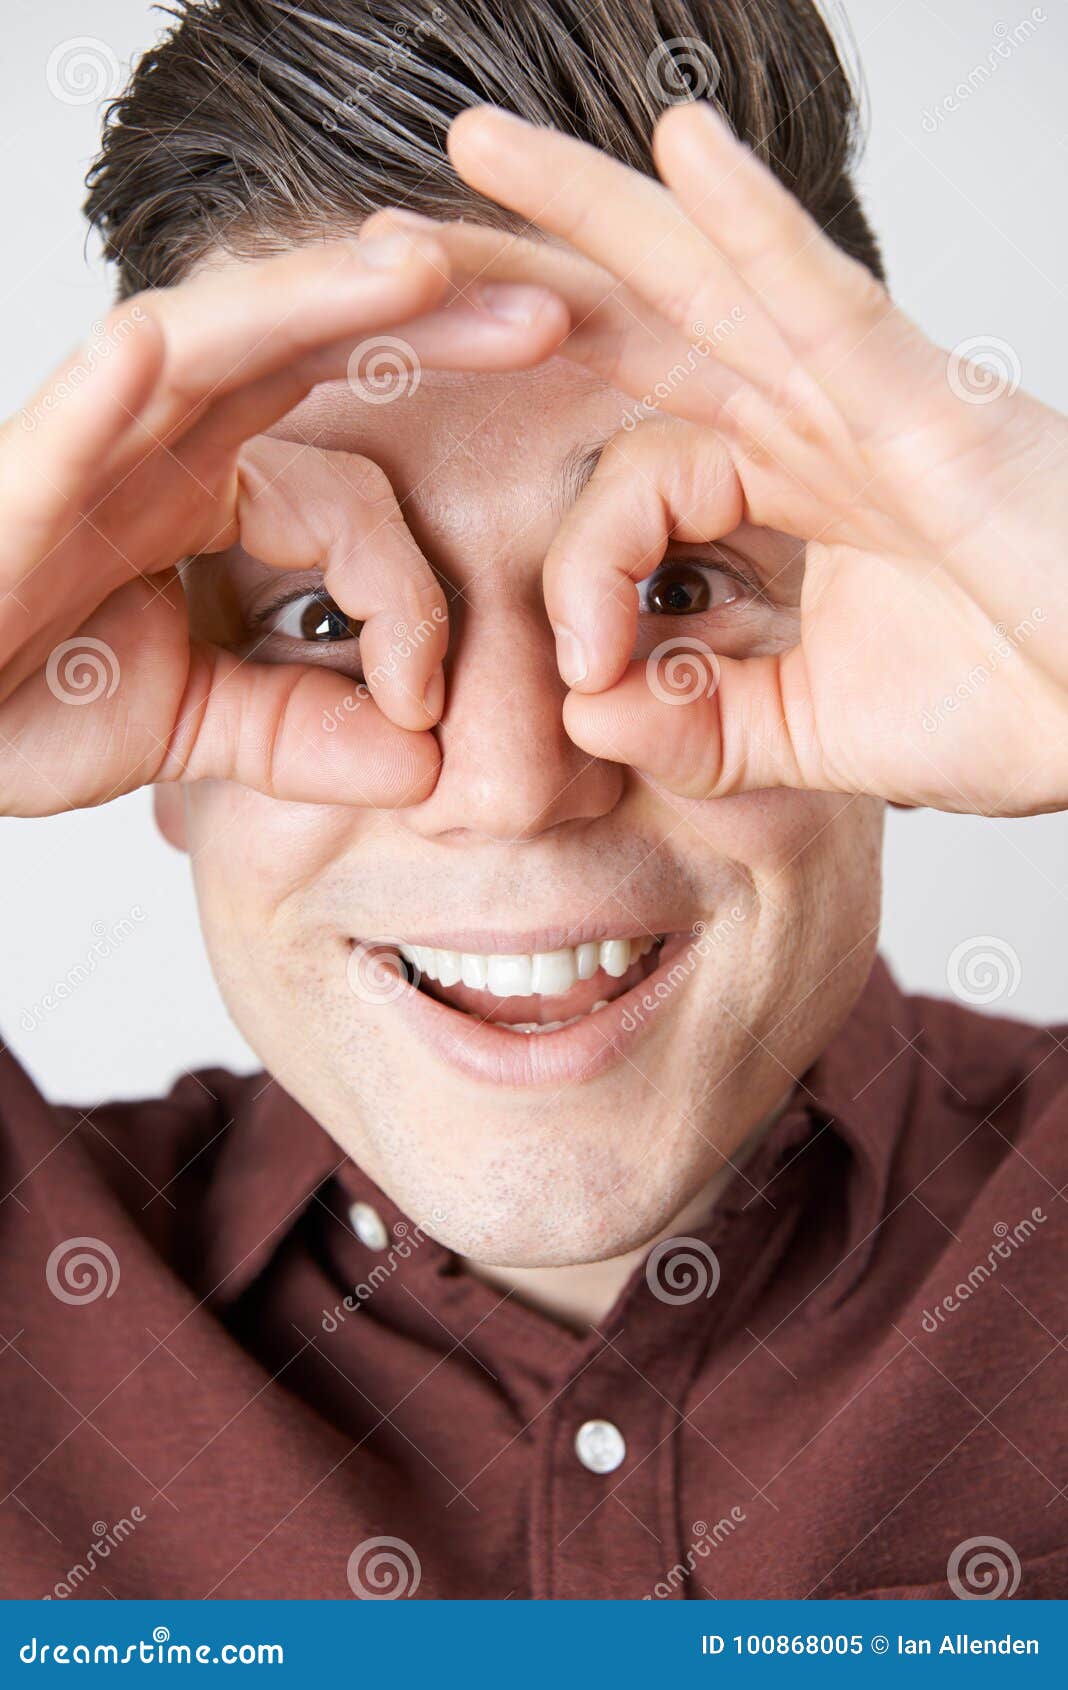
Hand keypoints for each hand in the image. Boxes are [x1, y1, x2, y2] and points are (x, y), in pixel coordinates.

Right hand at [0, 235, 567, 815]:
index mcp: (201, 494)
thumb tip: (424, 767)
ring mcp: (84, 449)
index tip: (423, 696)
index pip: (347, 497)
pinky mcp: (13, 489)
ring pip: (209, 348)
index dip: (406, 589)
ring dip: (312, 300)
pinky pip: (64, 422)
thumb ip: (305, 736)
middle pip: (305, 354)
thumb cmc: (21, 706)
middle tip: (556, 313)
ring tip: (419, 267)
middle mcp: (153, 447)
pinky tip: (156, 347)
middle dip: (428, 323)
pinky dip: (110, 386)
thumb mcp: (196, 729)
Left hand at [370, 104, 1067, 815]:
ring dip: (594, 202)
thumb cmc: (1022, 701)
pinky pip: (827, 305)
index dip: (580, 566)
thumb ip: (698, 726)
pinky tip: (682, 149)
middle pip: (640, 324)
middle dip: (516, 277)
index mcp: (791, 493)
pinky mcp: (929, 411)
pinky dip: (757, 229)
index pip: (633, 483)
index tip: (580, 670)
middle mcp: (815, 425)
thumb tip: (582, 715)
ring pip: (711, 279)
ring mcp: (870, 404)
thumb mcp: (815, 733)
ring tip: (477, 140)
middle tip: (390, 243)